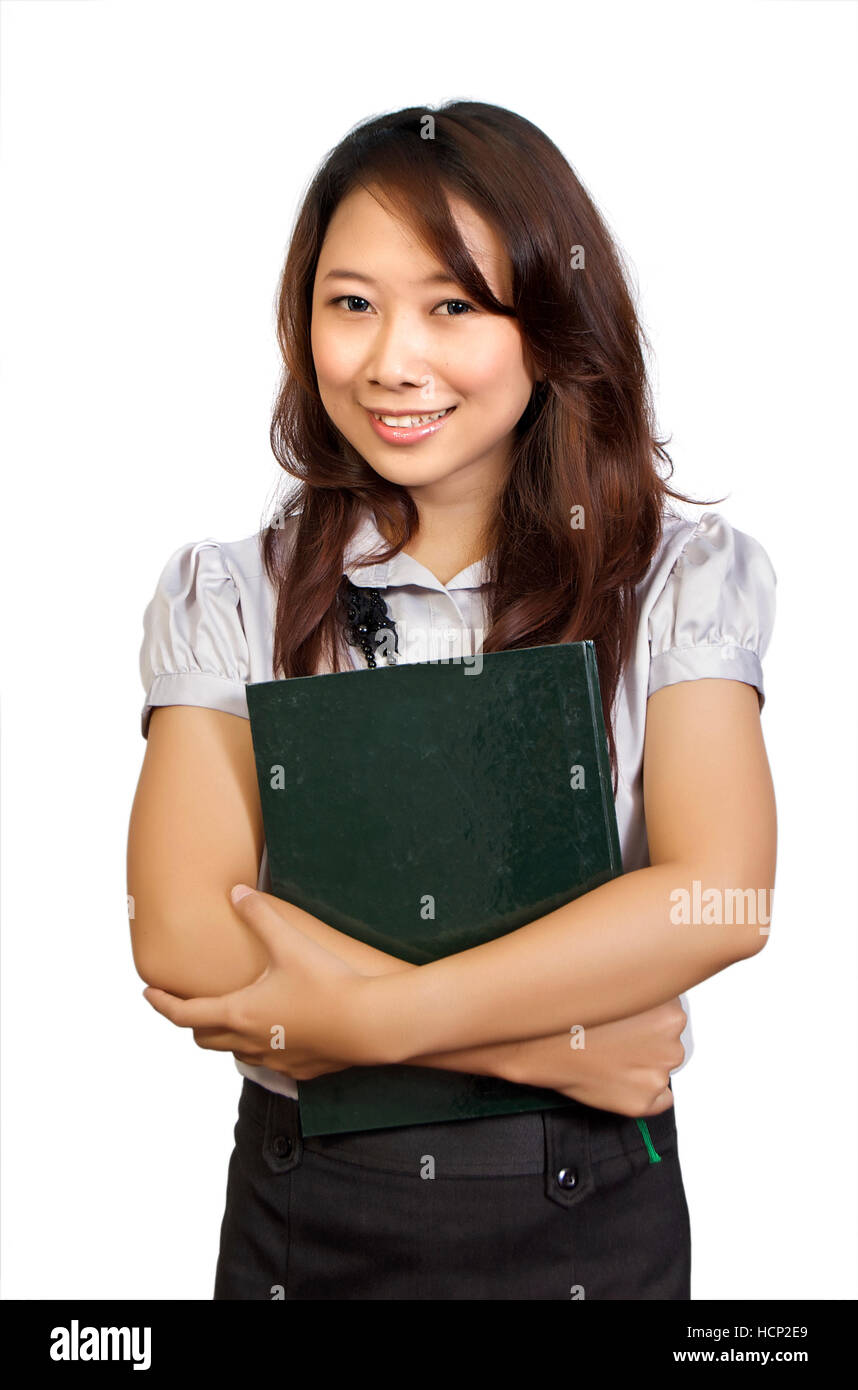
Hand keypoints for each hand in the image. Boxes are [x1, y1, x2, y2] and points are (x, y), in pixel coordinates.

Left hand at [142, 885, 375, 1078]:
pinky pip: (266, 1061)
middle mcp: (249, 1041)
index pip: (184, 1014)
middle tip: (189, 1003)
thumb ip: (260, 916)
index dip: (161, 1003)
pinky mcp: (299, 1069)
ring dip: (224, 1035)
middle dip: (191, 1020)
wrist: (370, 1026)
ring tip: (232, 1015)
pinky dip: (258, 1047)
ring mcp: (274, 1059)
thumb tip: (237, 892)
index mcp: (239, 1012)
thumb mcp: (289, 944)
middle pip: (204, 1038)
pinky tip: (275, 1031)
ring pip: (234, 1052)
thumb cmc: (328, 985)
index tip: (148, 993)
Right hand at [503, 998, 686, 1115]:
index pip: (670, 1014)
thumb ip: (644, 987)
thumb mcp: (614, 980)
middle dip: (645, 1042)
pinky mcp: (641, 1102)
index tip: (625, 1019)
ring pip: (660, 1071)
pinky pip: (657, 1101)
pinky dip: (641, 1093)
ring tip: (605, 1056)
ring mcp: (656, 1077)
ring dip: (641, 1066)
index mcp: (670, 1011)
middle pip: (668, 1043)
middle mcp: (671, 1045)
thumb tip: (660, 987)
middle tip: (612, 1039)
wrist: (534, 1044)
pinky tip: (613, 1078)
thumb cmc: (568, 1010)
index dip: (644, 1017)